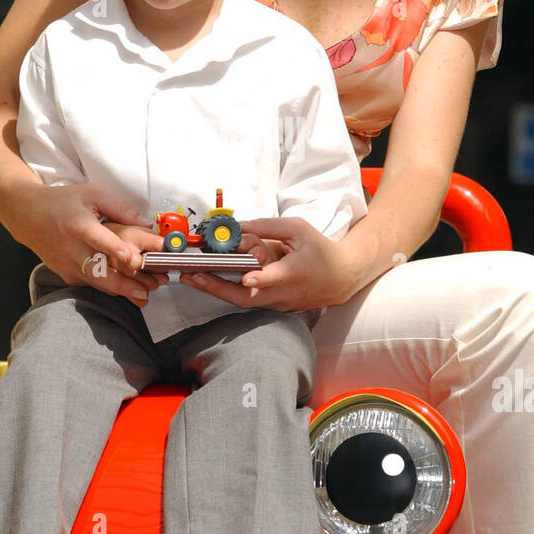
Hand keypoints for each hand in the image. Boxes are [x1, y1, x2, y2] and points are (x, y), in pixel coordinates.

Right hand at [17, 183, 167, 307]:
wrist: (28, 216)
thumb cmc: (62, 203)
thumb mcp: (93, 195)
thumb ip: (121, 209)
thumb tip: (146, 223)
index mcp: (79, 226)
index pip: (100, 241)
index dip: (118, 250)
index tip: (135, 259)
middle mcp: (72, 249)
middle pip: (101, 272)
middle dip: (126, 284)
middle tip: (149, 289)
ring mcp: (69, 265)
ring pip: (98, 284)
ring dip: (122, 290)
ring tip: (144, 294)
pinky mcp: (68, 275)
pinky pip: (92, 284)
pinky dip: (110, 287)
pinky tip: (127, 289)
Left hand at [180, 216, 351, 311]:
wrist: (341, 278)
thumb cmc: (320, 249)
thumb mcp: (298, 229)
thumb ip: (268, 225)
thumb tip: (238, 225)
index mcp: (293, 272)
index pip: (274, 278)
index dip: (260, 279)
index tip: (246, 277)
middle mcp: (284, 293)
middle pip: (248, 297)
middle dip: (217, 288)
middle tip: (192, 277)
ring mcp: (278, 304)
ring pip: (244, 302)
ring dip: (217, 291)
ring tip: (192, 278)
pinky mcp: (274, 308)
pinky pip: (248, 301)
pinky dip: (228, 292)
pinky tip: (209, 281)